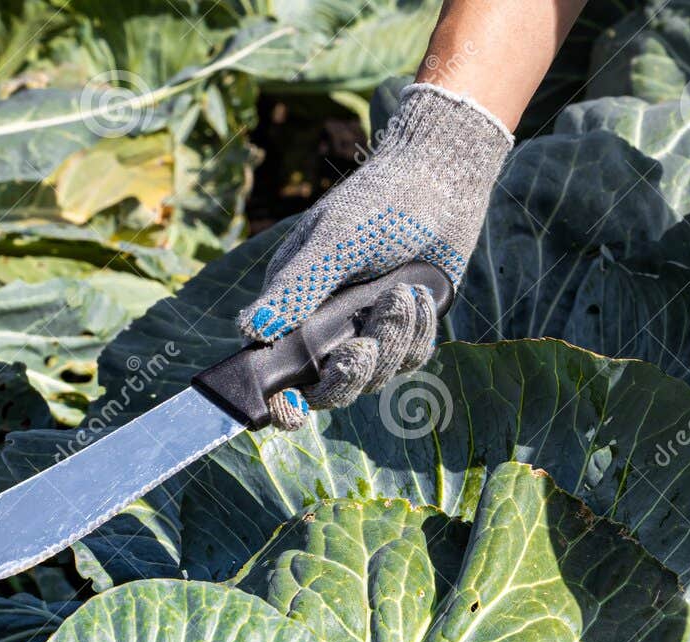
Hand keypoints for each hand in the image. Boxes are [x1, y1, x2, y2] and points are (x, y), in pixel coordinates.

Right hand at [239, 83, 511, 429]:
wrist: (438, 182)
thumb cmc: (377, 204)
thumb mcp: (332, 243)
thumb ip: (295, 290)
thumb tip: (250, 330)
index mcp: (291, 307)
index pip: (277, 370)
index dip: (281, 400)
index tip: (292, 411)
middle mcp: (327, 330)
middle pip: (329, 390)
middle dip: (348, 375)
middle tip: (363, 347)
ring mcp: (367, 334)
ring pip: (375, 377)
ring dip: (392, 339)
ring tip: (405, 292)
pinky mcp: (404, 332)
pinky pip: (409, 359)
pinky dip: (417, 332)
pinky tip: (420, 293)